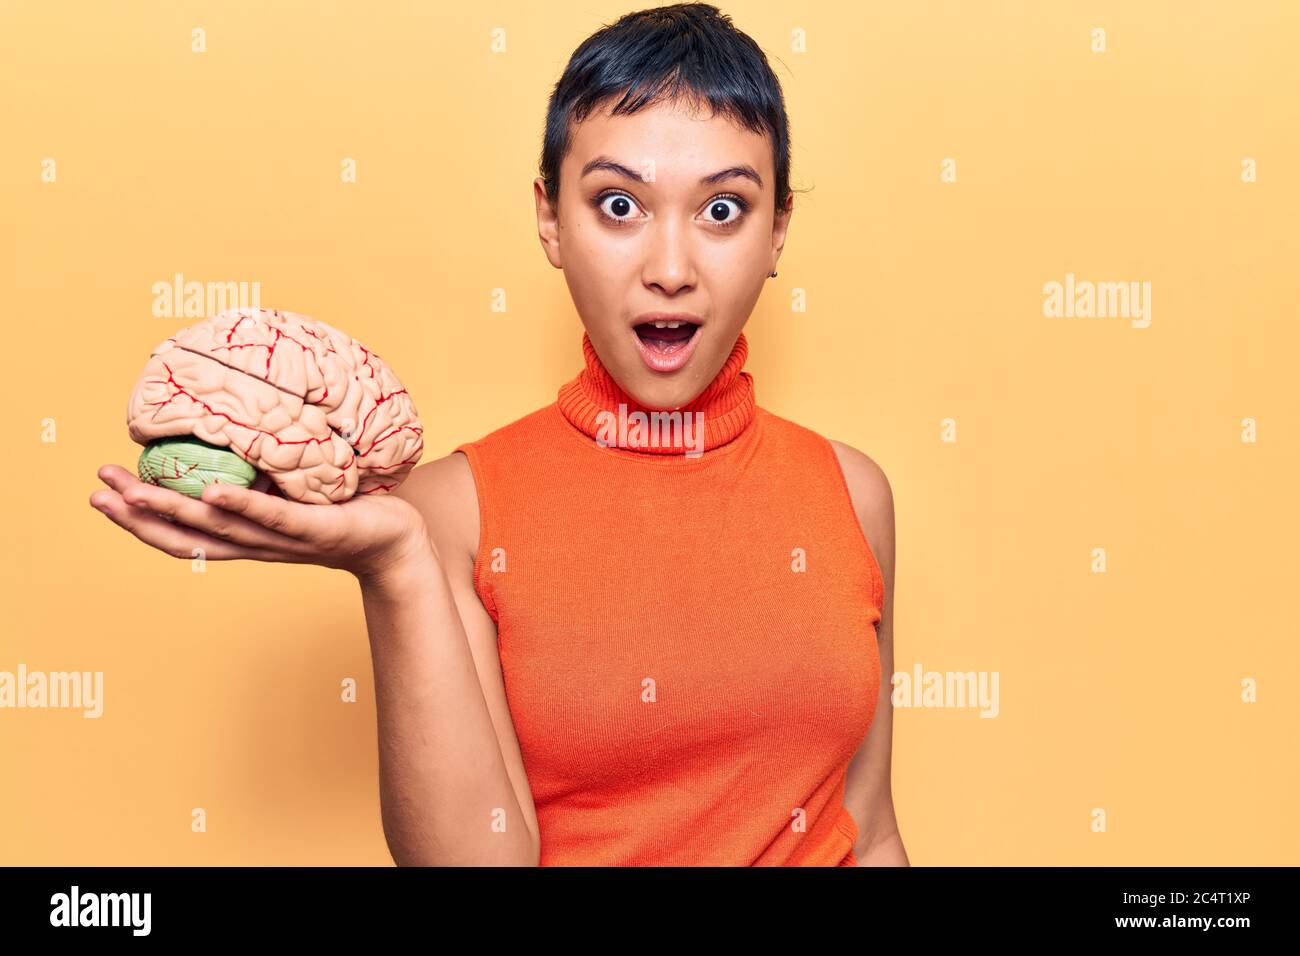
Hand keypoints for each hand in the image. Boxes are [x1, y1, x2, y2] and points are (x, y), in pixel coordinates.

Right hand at [88, 464, 430, 579]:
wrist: (396, 541)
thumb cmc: (341, 511)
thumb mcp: (290, 491)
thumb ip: (258, 474)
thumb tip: (226, 431)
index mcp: (245, 536)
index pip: (180, 534)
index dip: (138, 518)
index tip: (102, 492)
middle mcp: (255, 544)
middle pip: (185, 538)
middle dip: (137, 516)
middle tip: (98, 491)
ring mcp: (283, 540)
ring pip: (218, 529)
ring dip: (172, 512)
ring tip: (135, 492)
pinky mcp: (315, 530)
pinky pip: (272, 518)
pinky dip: (240, 506)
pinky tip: (211, 493)